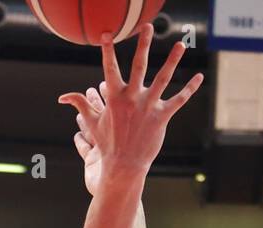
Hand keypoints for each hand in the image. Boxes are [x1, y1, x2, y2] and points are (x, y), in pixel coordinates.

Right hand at [58, 24, 202, 183]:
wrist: (124, 165)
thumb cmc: (108, 144)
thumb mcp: (92, 123)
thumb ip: (80, 104)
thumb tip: (62, 97)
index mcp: (115, 97)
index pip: (109, 68)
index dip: (107, 50)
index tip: (107, 34)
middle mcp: (133, 98)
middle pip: (139, 65)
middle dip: (143, 44)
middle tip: (148, 27)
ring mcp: (149, 106)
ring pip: (163, 78)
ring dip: (172, 60)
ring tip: (180, 44)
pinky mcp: (162, 116)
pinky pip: (179, 99)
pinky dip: (190, 88)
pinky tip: (199, 77)